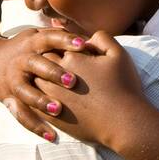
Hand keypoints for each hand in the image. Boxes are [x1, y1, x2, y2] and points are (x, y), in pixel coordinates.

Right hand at [0, 28, 91, 140]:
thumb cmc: (28, 50)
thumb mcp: (41, 38)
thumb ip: (63, 39)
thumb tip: (92, 41)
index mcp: (32, 43)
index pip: (48, 38)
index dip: (64, 41)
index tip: (82, 45)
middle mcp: (20, 61)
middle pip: (34, 64)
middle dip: (52, 72)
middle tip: (73, 81)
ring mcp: (13, 81)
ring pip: (25, 91)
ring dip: (40, 100)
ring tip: (58, 109)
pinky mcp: (9, 100)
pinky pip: (21, 114)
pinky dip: (36, 126)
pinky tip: (52, 136)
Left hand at [27, 31, 150, 151]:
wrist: (124, 123)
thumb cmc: (124, 87)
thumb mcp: (119, 54)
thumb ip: (102, 38)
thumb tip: (88, 36)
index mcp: (70, 58)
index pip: (54, 44)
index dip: (60, 46)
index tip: (68, 52)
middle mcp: (55, 76)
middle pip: (41, 62)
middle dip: (47, 62)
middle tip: (56, 65)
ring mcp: (51, 97)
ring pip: (35, 83)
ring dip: (40, 80)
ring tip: (51, 82)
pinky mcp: (52, 116)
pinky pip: (35, 104)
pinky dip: (37, 99)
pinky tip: (46, 99)